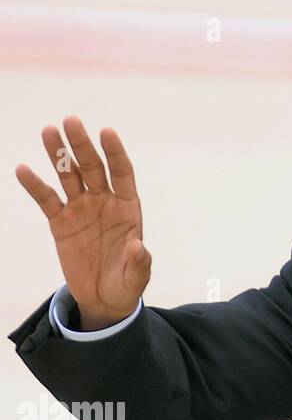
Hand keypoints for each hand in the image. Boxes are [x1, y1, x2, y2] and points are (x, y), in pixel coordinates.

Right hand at [15, 116, 149, 329]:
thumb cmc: (125, 284)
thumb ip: (139, 262)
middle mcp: (103, 202)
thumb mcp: (136, 277)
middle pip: (92, 168)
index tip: (107, 132)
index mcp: (127, 209)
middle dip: (82, 145)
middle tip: (71, 121)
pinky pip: (46, 200)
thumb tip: (138, 247)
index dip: (115, 153)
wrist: (103, 298)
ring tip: (48, 131)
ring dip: (58, 154)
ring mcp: (81, 209)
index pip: (122, 174)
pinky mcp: (60, 221)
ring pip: (68, 175)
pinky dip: (35, 185)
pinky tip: (23, 169)